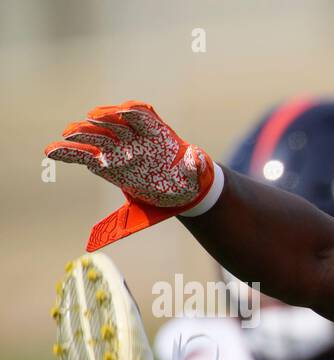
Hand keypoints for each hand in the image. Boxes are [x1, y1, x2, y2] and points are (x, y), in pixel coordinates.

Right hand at [45, 101, 221, 250]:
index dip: (132, 112)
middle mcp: (132, 136)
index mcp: (155, 132)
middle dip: (103, 119)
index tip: (123, 111)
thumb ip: (197, 165)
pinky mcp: (106, 163)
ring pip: (96, 137)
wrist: (177, 188)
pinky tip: (51, 151)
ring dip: (82, 134)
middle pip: (114, 123)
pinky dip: (69, 153)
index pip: (141, 115)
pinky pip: (85, 156)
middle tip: (91, 119)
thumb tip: (197, 157)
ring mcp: (117, 149)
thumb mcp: (196, 173)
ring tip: (67, 134)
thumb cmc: (187, 178)